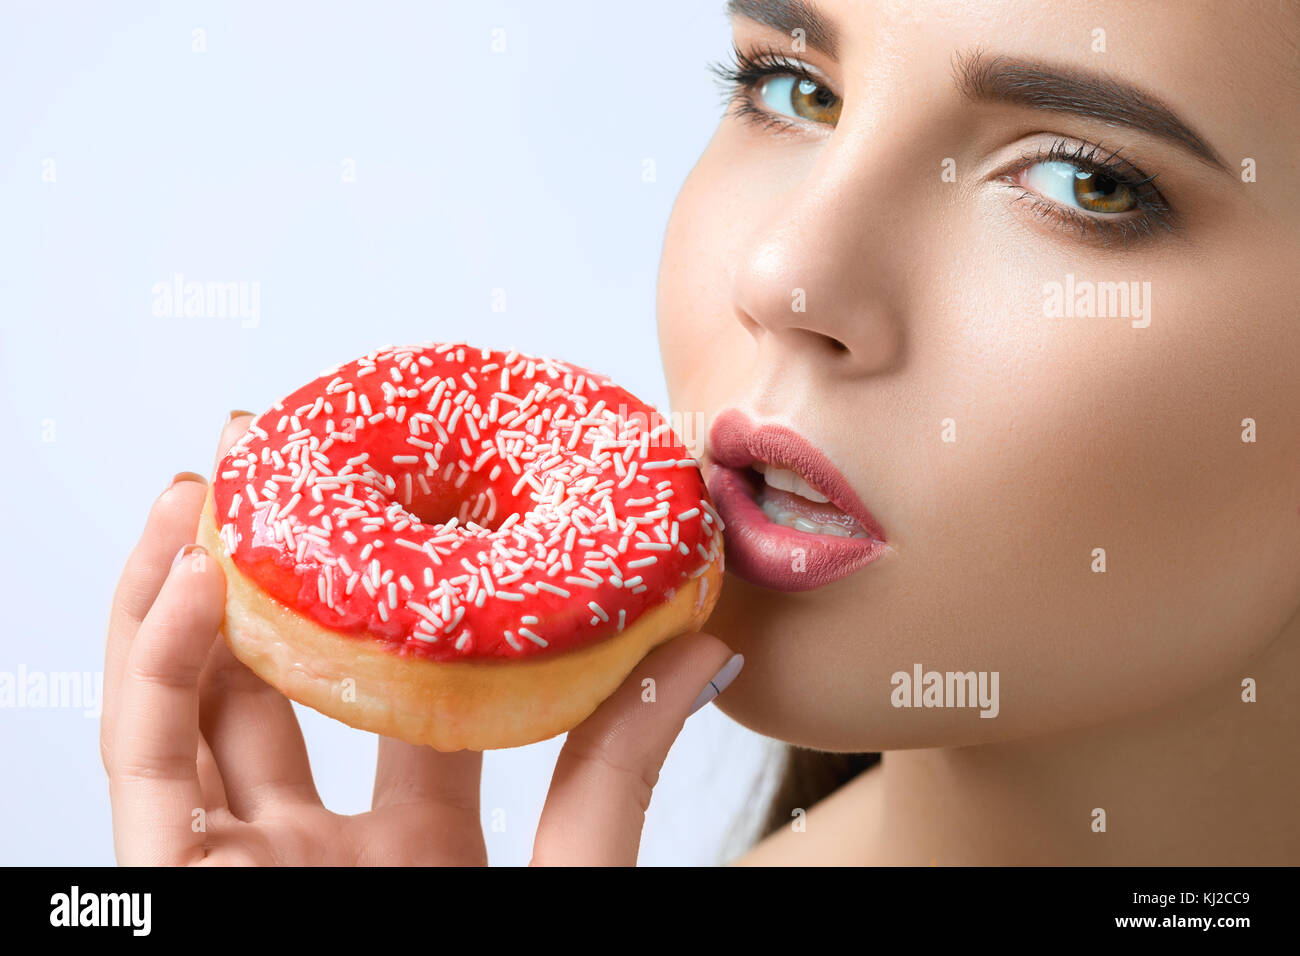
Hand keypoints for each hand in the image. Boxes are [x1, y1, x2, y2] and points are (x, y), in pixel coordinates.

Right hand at [102, 412, 739, 864]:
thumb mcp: (573, 884)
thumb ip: (617, 775)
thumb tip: (702, 649)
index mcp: (416, 846)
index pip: (400, 699)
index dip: (395, 600)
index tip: (408, 499)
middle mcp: (318, 853)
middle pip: (276, 690)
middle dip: (267, 575)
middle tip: (278, 463)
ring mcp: (246, 872)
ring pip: (187, 716)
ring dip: (182, 595)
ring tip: (211, 485)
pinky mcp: (178, 898)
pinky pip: (144, 775)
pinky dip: (154, 672)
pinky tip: (193, 577)